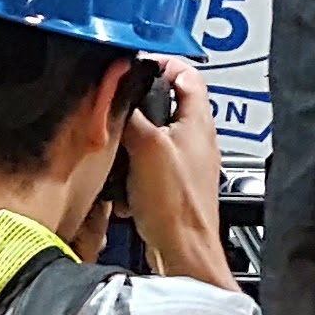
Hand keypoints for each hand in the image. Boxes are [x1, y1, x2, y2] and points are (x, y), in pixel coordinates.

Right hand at [119, 55, 226, 281]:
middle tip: (116, 106)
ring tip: (118, 149)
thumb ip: (132, 114)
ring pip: (153, 138)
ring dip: (132, 143)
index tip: (137, 63)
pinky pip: (147, 169)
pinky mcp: (173, 188)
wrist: (183, 252)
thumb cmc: (177, 206)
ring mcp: (185, 165)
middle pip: (166, 105)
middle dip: (137, 106)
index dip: (162, 62)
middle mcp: (196, 140)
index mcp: (198, 122)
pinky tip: (124, 185)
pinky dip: (132, 172)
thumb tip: (117, 92)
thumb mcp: (146, 146)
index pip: (187, 74)